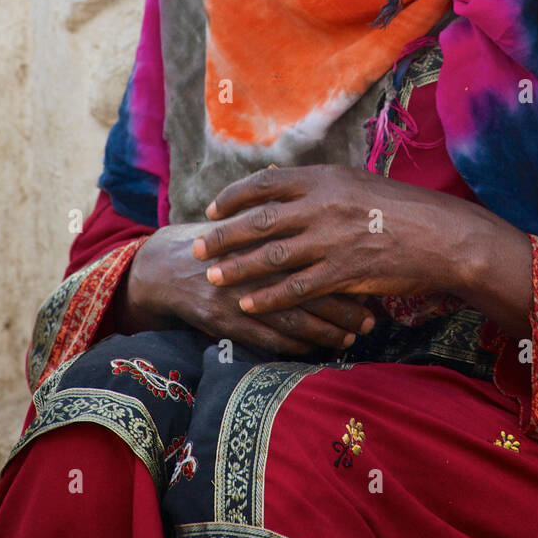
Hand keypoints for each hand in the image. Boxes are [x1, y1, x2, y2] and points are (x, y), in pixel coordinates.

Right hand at [121, 222, 376, 356]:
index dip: (347, 272)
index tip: (373, 285)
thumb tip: (309, 187)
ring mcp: (237, 294)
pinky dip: (294, 346)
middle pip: (310, 289)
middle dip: (345, 310)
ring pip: (292, 320)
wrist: (164, 267)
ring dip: (325, 333)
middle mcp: (253, 264)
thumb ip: (275, 206)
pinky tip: (315, 350)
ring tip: (350, 340)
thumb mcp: (242, 217)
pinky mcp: (223, 320)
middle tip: (372, 321)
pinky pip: (266, 338)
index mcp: (263, 235)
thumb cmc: (215, 241)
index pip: (316, 254)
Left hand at [193, 164, 477, 314]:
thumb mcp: (356, 182)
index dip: (234, 196)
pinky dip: (268, 297)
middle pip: (258, 221)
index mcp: (325, 178)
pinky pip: (295, 288)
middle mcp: (322, 205)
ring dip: (236, 268)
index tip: (213, 208)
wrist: (442, 236)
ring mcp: (331, 240)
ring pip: (270, 256)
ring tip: (213, 278)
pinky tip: (248, 304)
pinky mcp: (343, 273)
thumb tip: (273, 176)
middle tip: (197, 247)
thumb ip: (314, 183)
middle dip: (222, 235)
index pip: (265, 184)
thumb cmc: (402, 208)